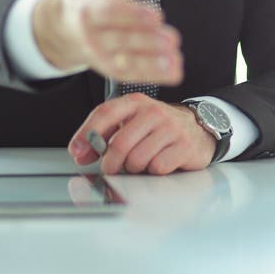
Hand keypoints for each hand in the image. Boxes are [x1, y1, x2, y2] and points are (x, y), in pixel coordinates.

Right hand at [33, 0, 182, 85]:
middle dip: (145, 40)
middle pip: (120, 39)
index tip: (155, 13)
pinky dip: (153, 74)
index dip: (130, 14)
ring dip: (152, 61)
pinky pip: (133, 73)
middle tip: (171, 38)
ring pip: (128, 60)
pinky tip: (176, 69)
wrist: (63, 25)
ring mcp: (102, 55)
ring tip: (176, 57)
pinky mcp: (113, 67)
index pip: (108, 13)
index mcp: (84, 9)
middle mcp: (92, 35)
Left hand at [68, 94, 215, 174]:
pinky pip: (157, 167)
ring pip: (137, 159)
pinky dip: (153, 171)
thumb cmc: (158, 128)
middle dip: (110, 163)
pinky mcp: (184, 145)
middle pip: (120, 144)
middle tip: (111, 168)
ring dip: (134, 168)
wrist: (198, 129)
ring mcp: (170, 127)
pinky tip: (159, 162)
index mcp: (135, 102)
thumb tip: (80, 153)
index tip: (77, 153)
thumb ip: (104, 134)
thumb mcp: (132, 122)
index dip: (86, 134)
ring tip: (140, 162)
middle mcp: (152, 111)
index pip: (104, 113)